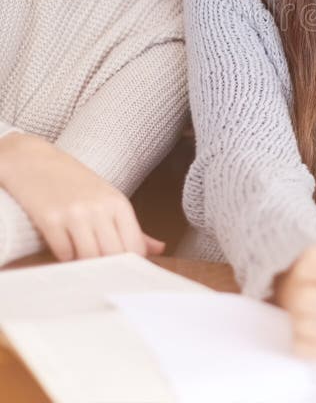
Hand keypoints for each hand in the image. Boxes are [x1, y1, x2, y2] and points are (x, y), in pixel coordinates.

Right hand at [0, 132, 163, 261]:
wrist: (36, 161)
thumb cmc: (76, 183)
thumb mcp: (109, 199)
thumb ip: (133, 228)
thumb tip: (159, 249)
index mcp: (119, 203)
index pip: (134, 246)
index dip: (130, 265)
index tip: (124, 273)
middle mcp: (99, 208)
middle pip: (113, 255)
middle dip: (109, 269)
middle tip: (103, 274)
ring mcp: (74, 213)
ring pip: (89, 257)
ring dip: (86, 266)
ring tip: (83, 262)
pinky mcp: (50, 219)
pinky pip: (63, 254)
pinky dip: (65, 258)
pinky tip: (64, 250)